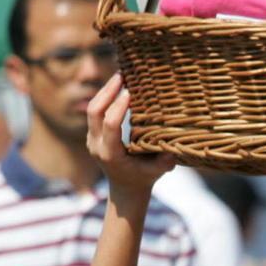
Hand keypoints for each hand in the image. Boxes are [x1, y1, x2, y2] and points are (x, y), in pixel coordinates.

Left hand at [85, 74, 174, 205]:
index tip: (131, 92)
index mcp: (110, 154)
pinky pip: (94, 112)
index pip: (110, 125)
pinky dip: (105, 97)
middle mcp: (96, 145)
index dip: (118, 107)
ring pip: (92, 109)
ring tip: (120, 76)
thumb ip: (164, 162)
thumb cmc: (143, 178)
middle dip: (107, 91)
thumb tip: (173, 149)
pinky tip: (117, 87)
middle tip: (122, 75)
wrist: (125, 189)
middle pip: (94, 111)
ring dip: (105, 91)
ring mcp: (91, 139)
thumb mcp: (156, 172)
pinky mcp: (92, 134)